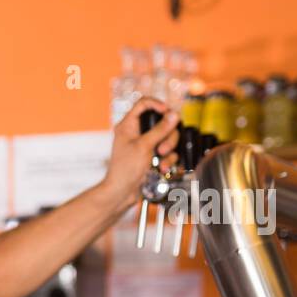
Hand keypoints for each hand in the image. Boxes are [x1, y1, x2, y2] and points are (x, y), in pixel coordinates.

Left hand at [100, 96, 180, 211]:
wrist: (122, 192)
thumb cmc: (126, 169)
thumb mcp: (144, 146)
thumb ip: (160, 129)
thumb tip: (174, 114)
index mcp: (128, 125)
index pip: (144, 103)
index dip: (158, 105)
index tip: (168, 113)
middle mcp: (137, 132)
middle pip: (162, 121)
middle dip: (167, 136)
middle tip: (162, 149)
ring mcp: (145, 144)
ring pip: (168, 137)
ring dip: (169, 149)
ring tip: (161, 161)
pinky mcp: (152, 155)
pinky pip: (168, 151)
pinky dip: (167, 159)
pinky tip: (162, 168)